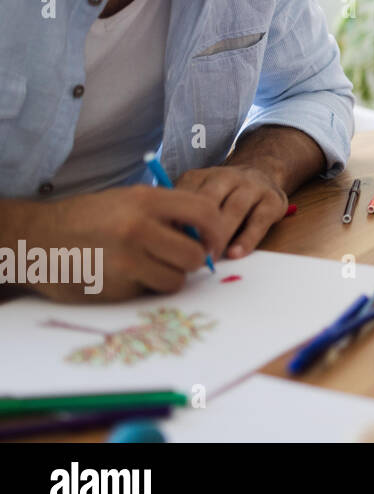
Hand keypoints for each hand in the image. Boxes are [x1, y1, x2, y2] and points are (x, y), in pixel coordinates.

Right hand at [31, 186, 225, 300]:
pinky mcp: (114, 288)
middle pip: (194, 255)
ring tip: (150, 266)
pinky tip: (123, 275)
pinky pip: (148, 293)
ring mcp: (125, 261)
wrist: (37, 239)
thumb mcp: (129, 200)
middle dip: (194, 261)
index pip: (204, 212)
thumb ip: (167, 212)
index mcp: (145, 200)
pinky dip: (143, 287)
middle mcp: (138, 229)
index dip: (216, 230)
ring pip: (175, 280)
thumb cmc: (89, 217)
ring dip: (170, 277)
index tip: (212, 242)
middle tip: (183, 259)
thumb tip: (205, 233)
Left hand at [174, 163, 288, 257]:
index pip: (185, 194)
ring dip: (221, 234)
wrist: (264, 172)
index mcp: (202, 176)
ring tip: (210, 258)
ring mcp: (252, 186)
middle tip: (188, 254)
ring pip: (234, 208)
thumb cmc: (224, 195)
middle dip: (198, 228)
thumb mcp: (201, 194)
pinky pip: (259, 220)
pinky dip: (246, 238)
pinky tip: (235, 253)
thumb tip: (168, 239)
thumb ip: (184, 212)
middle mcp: (227, 177)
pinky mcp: (273, 199)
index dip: (176, 219)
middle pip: (209, 200)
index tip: (168, 242)